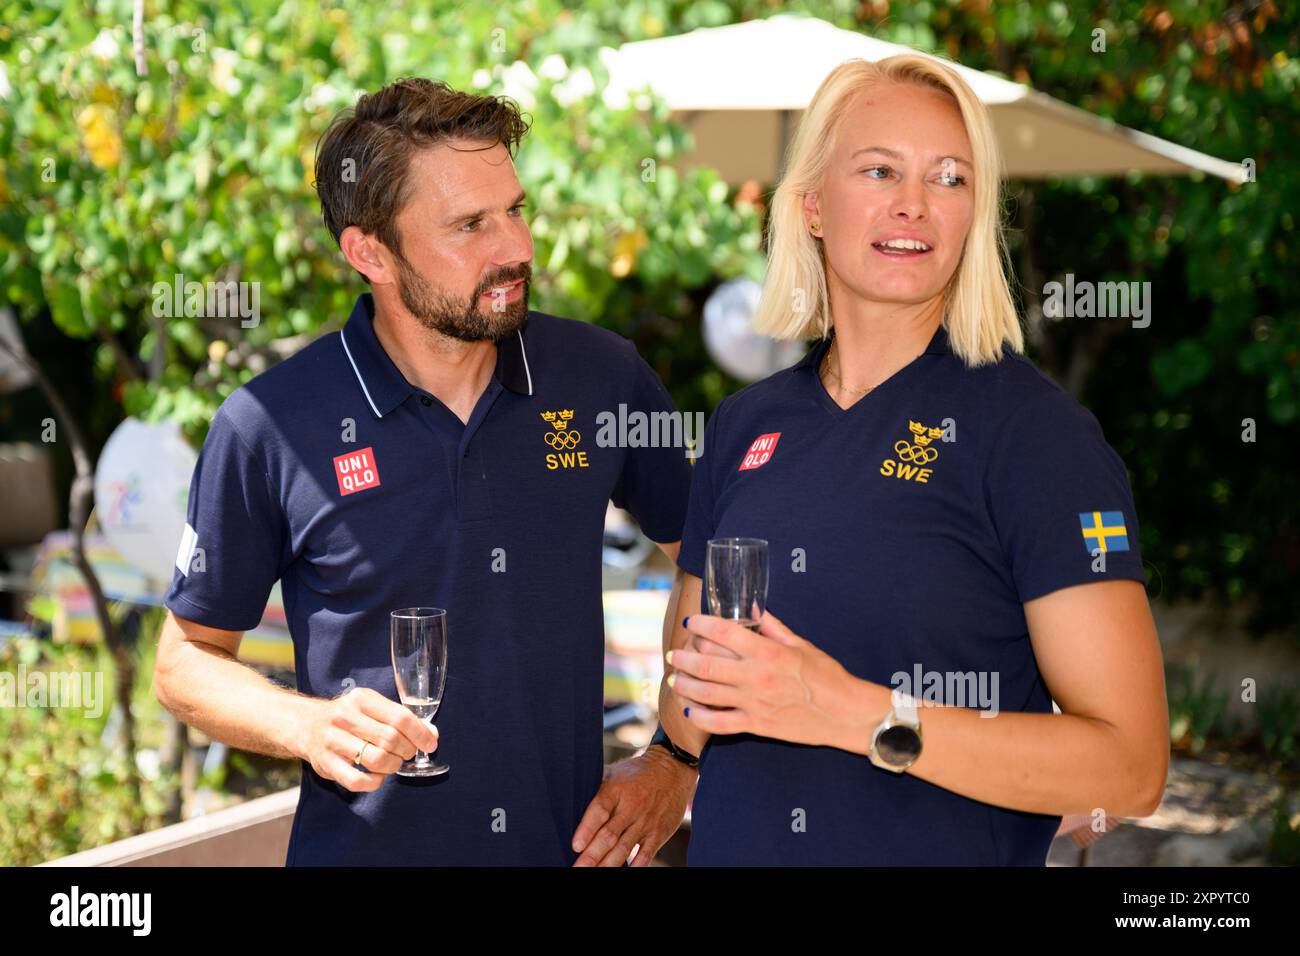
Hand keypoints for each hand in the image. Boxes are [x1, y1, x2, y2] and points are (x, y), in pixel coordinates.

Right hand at [301, 686, 439, 791]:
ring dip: (393, 766)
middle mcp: (345, 718)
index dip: (420, 734)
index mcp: (361, 699)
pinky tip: (378, 776)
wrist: (305, 725)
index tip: (430, 744)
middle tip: (407, 753)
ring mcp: (333, 741)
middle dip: (407, 750)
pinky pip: (357, 781)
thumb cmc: (348, 716)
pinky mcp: (326, 764)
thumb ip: (399, 717)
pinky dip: (375, 782)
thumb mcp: (371, 706)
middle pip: (390, 739)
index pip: (400, 717)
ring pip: (377, 760)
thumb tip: (431, 735)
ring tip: (393, 763)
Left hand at [571, 746, 696, 866]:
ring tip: (594, 874)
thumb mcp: (615, 772)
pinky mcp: (658, 833)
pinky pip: (646, 854)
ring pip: (624, 848)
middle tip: (578, 868)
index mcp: (616, 790)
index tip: (576, 845)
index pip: (599, 810)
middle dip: (592, 855)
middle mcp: (631, 807)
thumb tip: (568, 795)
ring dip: (608, 865)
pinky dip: (635, 866)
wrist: (672, 769)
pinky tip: (625, 873)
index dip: (587, 828)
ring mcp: (645, 822)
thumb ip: (595, 786)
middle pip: (609, 834)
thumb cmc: (637, 773)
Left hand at [670, 610, 858, 745]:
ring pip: (706, 694)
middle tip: (674, 654)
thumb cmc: (826, 675)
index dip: (701, 624)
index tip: (691, 621)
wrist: (845, 713)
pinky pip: (719, 723)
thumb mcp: (800, 644)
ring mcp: (754, 703)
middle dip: (683, 657)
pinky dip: (700, 716)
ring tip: (674, 679)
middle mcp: (756, 676)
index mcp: (767, 652)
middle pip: (706, 664)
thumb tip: (752, 610)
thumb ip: (772, 627)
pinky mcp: (756, 725)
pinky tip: (689, 709)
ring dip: (684, 685)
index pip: (723, 633)